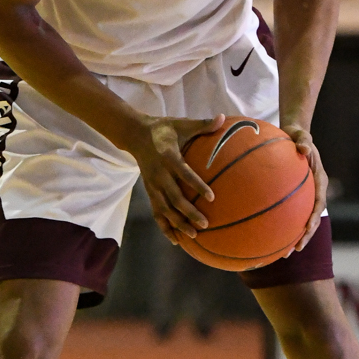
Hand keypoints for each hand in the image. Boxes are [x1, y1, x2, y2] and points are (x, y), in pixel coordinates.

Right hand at [131, 114, 225, 243]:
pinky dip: (165, 227)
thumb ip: (203, 124)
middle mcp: (159, 174)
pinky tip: (175, 240)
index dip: (197, 185)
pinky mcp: (150, 192)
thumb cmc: (163, 129)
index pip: (184, 173)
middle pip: (174, 198)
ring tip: (194, 235)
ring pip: (165, 209)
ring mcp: (152, 185)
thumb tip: (223, 118)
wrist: (135, 135)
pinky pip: (157, 212)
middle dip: (189, 212)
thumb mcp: (182, 124)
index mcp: (168, 157)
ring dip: (178, 223)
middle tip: (205, 223)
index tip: (211, 197)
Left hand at [282, 123, 326, 251]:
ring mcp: (305, 197)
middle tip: (294, 249)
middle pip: (312, 219)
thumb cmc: (298, 136)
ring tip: (282, 254)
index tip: (307, 227)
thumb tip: (303, 147)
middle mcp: (314, 193)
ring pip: (301, 221)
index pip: (319, 203)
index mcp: (319, 181)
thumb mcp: (302, 135)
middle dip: (305, 236)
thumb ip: (304, 141)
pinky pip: (288, 214)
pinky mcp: (294, 198)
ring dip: (294, 237)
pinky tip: (265, 237)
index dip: (314, 217)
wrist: (297, 137)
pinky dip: (280, 226)